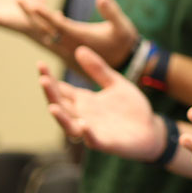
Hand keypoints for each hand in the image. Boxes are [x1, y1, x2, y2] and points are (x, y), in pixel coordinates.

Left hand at [22, 0, 139, 67]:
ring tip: (28, 5)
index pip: (57, 24)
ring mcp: (67, 52)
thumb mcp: (122, 26)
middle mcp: (69, 46)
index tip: (30, 2)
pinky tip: (45, 19)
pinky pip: (52, 41)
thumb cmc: (125, 43)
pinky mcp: (68, 55)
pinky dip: (45, 29)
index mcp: (80, 38)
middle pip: (46, 29)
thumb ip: (111, 11)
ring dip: (36, 21)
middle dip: (32, 14)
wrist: (127, 65)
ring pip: (46, 35)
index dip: (44, 13)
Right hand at [38, 46, 165, 161]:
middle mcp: (83, 116)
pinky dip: (88, 134)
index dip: (49, 78)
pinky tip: (84, 125)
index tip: (40, 63)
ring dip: (61, 118)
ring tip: (53, 107)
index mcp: (84, 101)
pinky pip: (93, 140)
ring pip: (70, 126)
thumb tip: (79, 49)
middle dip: (50, 94)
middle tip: (43, 79)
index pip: (61, 89)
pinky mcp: (106, 143)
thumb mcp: (115, 83)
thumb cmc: (131, 108)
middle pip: (60, 105)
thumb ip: (98, 69)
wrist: (151, 129)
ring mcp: (92, 131)